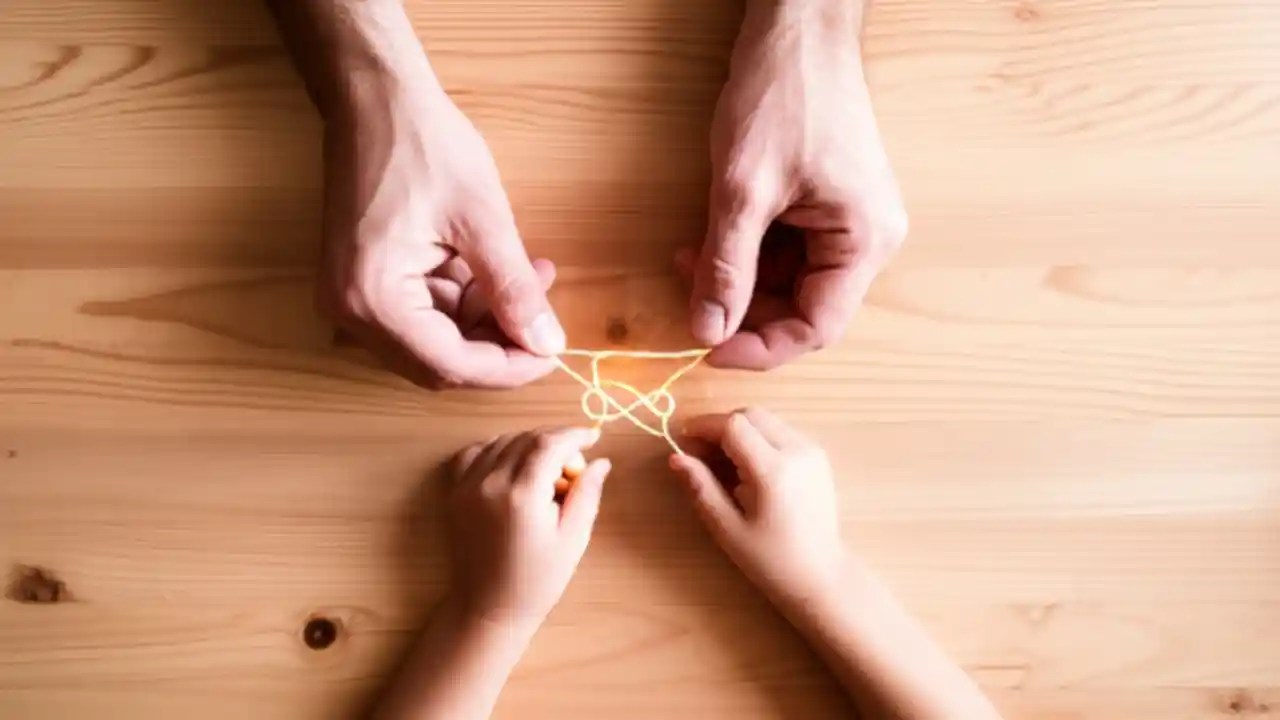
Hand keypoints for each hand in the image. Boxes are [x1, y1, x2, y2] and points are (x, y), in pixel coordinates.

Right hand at [319, 68, 565, 388]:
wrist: (373, 97)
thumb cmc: (423, 144)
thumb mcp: (483, 220)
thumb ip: (514, 290)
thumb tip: (548, 344)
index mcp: (374, 300)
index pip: (452, 365)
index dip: (510, 367)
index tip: (554, 352)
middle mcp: (352, 313)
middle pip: (440, 362)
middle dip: (499, 343)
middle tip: (546, 313)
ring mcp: (352, 299)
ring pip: (434, 340)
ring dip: (486, 319)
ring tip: (531, 275)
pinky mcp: (363, 283)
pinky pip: (421, 314)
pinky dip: (463, 300)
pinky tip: (496, 269)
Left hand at [447, 427, 610, 626]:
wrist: (487, 607)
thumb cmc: (537, 581)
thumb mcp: (572, 540)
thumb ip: (587, 495)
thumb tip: (600, 461)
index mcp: (522, 496)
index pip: (549, 444)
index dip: (574, 435)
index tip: (592, 437)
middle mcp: (490, 483)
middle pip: (526, 438)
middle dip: (555, 441)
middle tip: (573, 467)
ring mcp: (466, 486)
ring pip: (502, 441)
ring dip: (528, 444)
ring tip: (546, 471)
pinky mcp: (454, 493)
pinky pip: (474, 453)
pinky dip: (496, 450)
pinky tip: (512, 467)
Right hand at [670, 407, 846, 613]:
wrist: (820, 574)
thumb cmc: (770, 559)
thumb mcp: (728, 528)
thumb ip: (701, 488)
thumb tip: (675, 457)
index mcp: (774, 472)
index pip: (733, 426)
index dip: (704, 426)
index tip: (682, 440)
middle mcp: (797, 451)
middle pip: (750, 415)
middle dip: (720, 426)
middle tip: (699, 452)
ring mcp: (812, 451)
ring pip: (766, 420)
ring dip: (739, 431)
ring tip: (722, 462)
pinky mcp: (817, 456)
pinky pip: (780, 431)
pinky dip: (757, 438)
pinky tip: (747, 467)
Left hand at [686, 0, 907, 369]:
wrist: (798, 28)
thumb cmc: (784, 96)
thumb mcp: (742, 190)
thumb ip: (726, 266)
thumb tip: (708, 329)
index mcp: (863, 242)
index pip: (817, 327)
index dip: (761, 347)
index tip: (708, 349)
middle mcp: (865, 239)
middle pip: (803, 307)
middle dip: (742, 309)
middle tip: (690, 303)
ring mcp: (846, 221)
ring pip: (788, 281)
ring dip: (736, 280)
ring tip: (688, 262)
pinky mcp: (823, 204)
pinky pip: (784, 250)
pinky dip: (743, 253)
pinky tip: (705, 243)